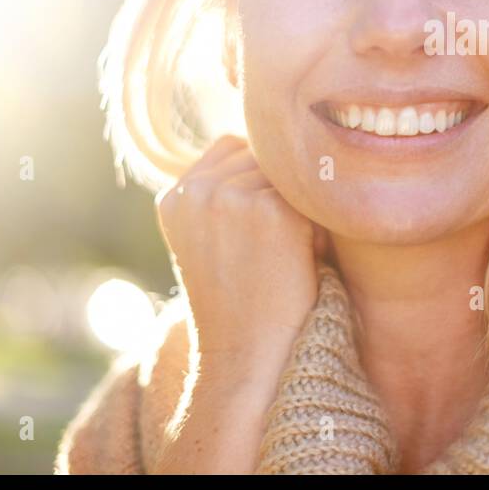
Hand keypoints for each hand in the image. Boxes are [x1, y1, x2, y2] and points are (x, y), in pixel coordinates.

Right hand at [154, 135, 327, 359]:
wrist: (249, 352)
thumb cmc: (241, 300)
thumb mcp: (209, 239)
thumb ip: (222, 191)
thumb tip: (267, 137)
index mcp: (173, 198)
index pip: (230, 146)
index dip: (257, 177)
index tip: (261, 224)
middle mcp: (195, 192)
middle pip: (260, 154)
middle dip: (277, 188)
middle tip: (273, 244)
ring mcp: (228, 197)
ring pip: (285, 172)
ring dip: (297, 204)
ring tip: (284, 252)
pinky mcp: (267, 208)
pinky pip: (309, 194)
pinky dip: (315, 224)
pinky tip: (300, 258)